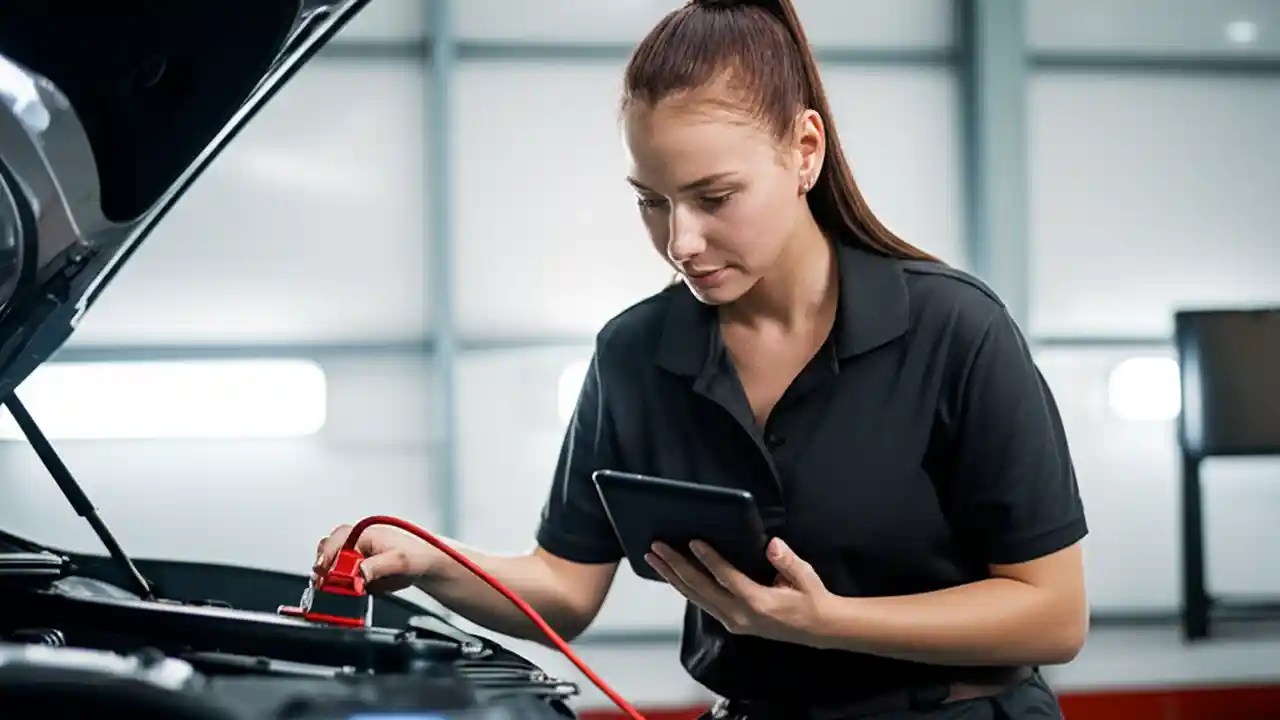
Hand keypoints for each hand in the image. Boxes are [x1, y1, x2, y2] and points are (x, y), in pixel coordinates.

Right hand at [314, 523, 440, 593]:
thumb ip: (376, 566)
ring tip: (332, 590)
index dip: (327, 555)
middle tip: (325, 583)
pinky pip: (341, 580)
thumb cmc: (415, 554)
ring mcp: (354, 557)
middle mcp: (354, 543)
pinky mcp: (356, 572)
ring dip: (329, 579)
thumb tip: (358, 573)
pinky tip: (343, 594)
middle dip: (324, 568)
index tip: (323, 571)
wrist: (425, 565)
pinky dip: (338, 588)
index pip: (336, 541)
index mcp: (362, 533)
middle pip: (328, 553)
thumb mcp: (397, 560)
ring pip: (331, 566)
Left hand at [646, 537, 832, 646]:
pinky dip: (685, 587)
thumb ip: (786, 561)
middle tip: (657, 547)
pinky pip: (702, 603)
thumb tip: (771, 544)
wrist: (819, 629)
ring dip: (673, 577)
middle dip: (676, 567)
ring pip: (696, 598)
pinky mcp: (731, 622)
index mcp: (759, 603)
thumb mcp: (805, 577)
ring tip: (654, 558)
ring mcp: (733, 621)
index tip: (693, 541)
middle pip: (700, 589)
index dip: (709, 560)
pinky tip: (672, 574)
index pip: (727, 579)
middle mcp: (740, 615)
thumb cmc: (812, 599)